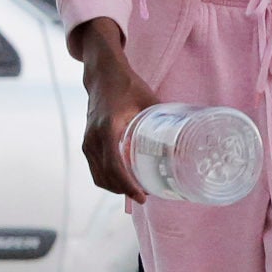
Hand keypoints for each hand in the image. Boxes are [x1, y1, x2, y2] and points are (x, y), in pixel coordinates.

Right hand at [67, 19, 154, 200]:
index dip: (127, 186)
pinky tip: (123, 181)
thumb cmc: (127, 85)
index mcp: (108, 129)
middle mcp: (94, 138)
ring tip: (136, 191)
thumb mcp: (148, 100)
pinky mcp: (87, 141)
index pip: (114, 166)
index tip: (142, 196)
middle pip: (105, 177)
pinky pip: (95, 168)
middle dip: (124, 191)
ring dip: (115, 187)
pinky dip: (107, 178)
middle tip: (146, 196)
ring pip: (98, 175)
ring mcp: (88, 141)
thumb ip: (163, 120)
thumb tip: (184, 139)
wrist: (102, 74)